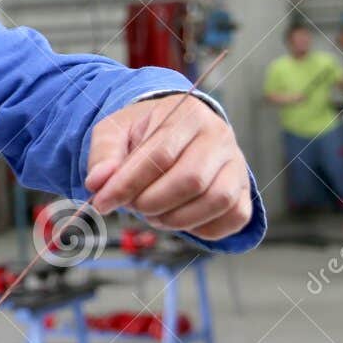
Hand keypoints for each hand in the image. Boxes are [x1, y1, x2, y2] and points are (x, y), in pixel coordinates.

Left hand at [85, 95, 252, 240]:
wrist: (175, 131)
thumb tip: (97, 182)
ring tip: (152, 213)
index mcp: (187, 113)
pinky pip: (236, 217)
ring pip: (217, 200)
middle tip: (132, 206)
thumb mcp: (114, 131)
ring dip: (177, 219)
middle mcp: (219, 135)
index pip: (159, 155)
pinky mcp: (244, 189)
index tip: (102, 202)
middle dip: (152, 202)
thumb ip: (103, 154)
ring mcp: (237, 163)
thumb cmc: (143, 132)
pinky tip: (177, 219)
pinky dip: (203, 228)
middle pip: (191, 180)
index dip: (127, 184)